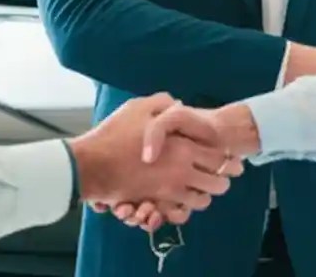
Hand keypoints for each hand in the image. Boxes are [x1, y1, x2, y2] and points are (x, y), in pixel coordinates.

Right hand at [68, 93, 242, 221]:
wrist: (90, 164)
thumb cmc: (113, 134)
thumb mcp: (138, 107)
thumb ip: (163, 103)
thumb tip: (180, 104)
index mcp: (183, 146)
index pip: (220, 156)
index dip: (226, 156)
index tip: (225, 154)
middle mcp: (183, 171)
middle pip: (220, 183)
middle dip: (220, 179)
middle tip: (214, 173)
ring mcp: (171, 190)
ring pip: (203, 201)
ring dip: (203, 193)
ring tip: (197, 185)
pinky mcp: (157, 203)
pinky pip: (183, 212)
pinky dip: (185, 207)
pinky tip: (179, 196)